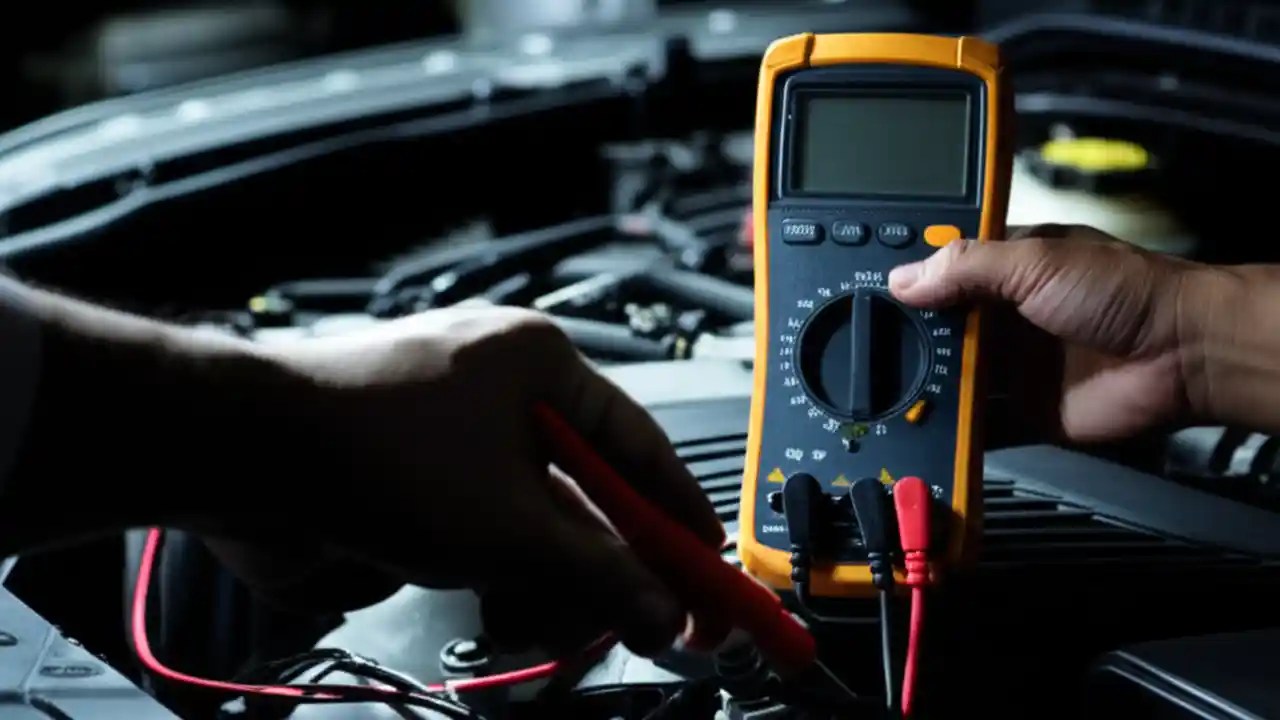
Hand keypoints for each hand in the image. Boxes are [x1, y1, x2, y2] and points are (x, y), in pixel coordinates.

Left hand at [209, 307, 723, 657]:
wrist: (241, 455)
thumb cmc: (365, 448)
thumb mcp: (513, 529)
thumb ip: (601, 574)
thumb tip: (661, 608)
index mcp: (537, 363)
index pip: (639, 444)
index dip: (678, 511)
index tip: (706, 566)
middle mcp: (495, 386)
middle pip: (583, 491)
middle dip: (597, 566)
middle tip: (633, 620)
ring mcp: (447, 429)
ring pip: (526, 520)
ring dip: (534, 580)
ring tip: (527, 620)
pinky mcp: (406, 470)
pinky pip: (476, 529)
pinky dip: (486, 572)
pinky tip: (481, 606)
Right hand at [887, 224, 1224, 441]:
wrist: (1185, 355)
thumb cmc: (1125, 291)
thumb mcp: (1038, 259)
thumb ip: (968, 267)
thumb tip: (902, 279)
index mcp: (1006, 270)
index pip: (941, 274)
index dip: (906, 284)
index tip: (862, 294)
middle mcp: (1005, 318)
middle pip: (938, 333)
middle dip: (906, 343)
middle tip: (862, 352)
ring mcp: (1013, 368)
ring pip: (951, 382)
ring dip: (922, 390)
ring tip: (879, 395)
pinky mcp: (1024, 414)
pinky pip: (978, 427)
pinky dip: (952, 434)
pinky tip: (917, 433)